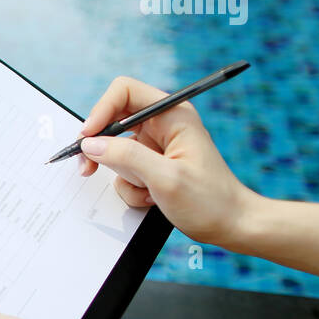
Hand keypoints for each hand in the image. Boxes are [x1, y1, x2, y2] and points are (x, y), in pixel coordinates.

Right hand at [78, 76, 257, 248]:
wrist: (230, 226)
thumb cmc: (210, 201)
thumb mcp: (166, 178)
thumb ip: (126, 157)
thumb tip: (91, 144)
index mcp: (173, 115)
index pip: (124, 92)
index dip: (101, 110)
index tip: (88, 136)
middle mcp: (163, 125)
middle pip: (113, 120)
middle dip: (101, 146)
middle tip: (88, 167)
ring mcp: (155, 146)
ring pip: (115, 149)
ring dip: (122, 174)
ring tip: (146, 190)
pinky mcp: (150, 164)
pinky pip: (123, 170)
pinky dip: (131, 187)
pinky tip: (152, 198)